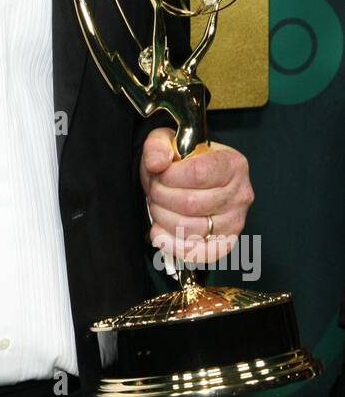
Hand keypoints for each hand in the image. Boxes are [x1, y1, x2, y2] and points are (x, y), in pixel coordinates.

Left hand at [140, 128, 254, 265]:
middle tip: (155, 191)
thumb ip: (158, 146)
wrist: (191, 180)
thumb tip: (158, 164)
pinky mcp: (225, 244)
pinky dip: (173, 245)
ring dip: (163, 219)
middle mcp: (240, 194)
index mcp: (232, 164)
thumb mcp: (167, 142)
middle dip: (161, 197)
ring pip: (190, 228)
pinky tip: (161, 232)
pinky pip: (199, 253)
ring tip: (159, 207)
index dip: (170, 176)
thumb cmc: (182, 163)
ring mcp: (235, 222)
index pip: (199, 174)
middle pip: (190, 203)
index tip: (160, 173)